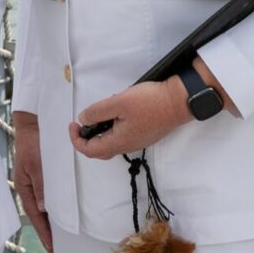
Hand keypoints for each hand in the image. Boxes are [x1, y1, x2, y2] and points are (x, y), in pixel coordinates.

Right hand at [11, 112, 53, 252]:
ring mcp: (36, 180)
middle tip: (57, 247)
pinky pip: (49, 193)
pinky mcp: (44, 173)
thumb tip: (43, 207)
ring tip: (61, 234)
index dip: (43, 232)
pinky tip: (63, 209)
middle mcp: (29, 186)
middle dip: (47, 230)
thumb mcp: (36, 164)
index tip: (52, 249)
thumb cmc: (33, 141)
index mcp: (24, 186)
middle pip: (39, 213)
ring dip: (52, 218)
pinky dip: (55, 204)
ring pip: (44, 204)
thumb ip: (41, 185)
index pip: (34, 214)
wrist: (34, 121)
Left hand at [69, 78, 189, 159]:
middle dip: (86, 138)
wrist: (179, 101)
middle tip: (82, 123)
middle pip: (100, 150)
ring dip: (100, 131)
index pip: (90, 150)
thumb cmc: (150, 102)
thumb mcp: (118, 102)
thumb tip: (83, 120)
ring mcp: (138, 141)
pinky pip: (122, 135)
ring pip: (112, 142)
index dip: (76, 139)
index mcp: (119, 142)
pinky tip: (117, 111)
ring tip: (101, 112)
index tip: (74, 124)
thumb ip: (97, 112)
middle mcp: (128, 146)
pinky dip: (112, 127)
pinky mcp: (145, 134)